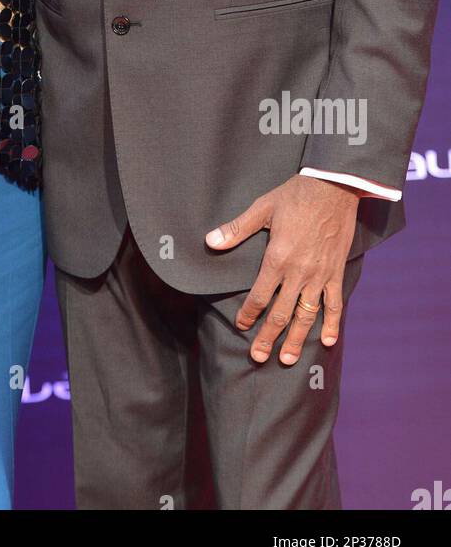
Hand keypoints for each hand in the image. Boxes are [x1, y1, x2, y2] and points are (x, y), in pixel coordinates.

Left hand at [205, 174, 359, 363]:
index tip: (241, 327)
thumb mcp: (262, 208)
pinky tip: (329, 341)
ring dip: (298, 339)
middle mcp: (299, 272)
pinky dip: (332, 324)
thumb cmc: (295, 195)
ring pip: (307, 315)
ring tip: (288, 359)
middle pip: (282, 313)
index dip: (249, 314)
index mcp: (277, 258)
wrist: (334, 187)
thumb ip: (237, 229)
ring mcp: (320, 275)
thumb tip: (210, 241)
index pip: (259, 295)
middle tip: (259, 357)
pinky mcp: (336, 272)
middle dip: (268, 337)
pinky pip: (335, 303)